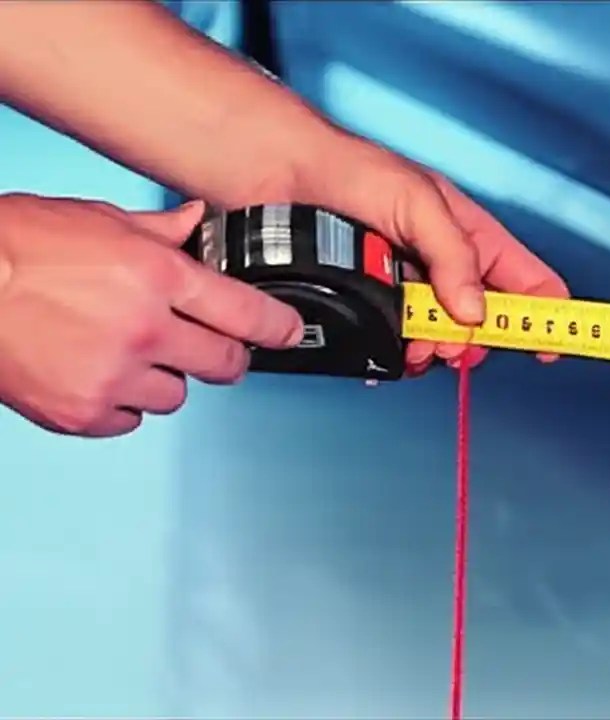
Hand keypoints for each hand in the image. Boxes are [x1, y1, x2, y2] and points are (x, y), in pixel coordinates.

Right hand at [0, 194, 303, 436]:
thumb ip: (159, 230)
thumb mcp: (97, 221)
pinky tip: (97, 371)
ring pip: (178, 394)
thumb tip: (198, 221)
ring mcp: (113, 377)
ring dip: (165, 376)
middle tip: (209, 343)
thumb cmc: (15, 247)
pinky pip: (132, 420)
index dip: (278, 327)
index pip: (247, 313)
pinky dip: (122, 403)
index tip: (288, 332)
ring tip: (125, 348)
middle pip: (224, 363)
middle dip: (225, 354)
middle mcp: (143, 329)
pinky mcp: (82, 413)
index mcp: (155, 276)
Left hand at [312, 149, 569, 374]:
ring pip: (439, 340)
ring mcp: (409, 290)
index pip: (527, 280)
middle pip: (484, 323)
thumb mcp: (418, 203)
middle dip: (473, 341)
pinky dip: (394, 356)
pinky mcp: (372, 307)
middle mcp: (444, 266)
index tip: (551, 346)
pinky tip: (386, 353)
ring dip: (431, 350)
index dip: (546, 315)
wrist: (276, 174)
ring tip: (413, 344)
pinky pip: (395, 345)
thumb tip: (475, 311)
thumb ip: (453, 256)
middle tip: (452, 344)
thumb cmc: (349, 168)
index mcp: (470, 236)